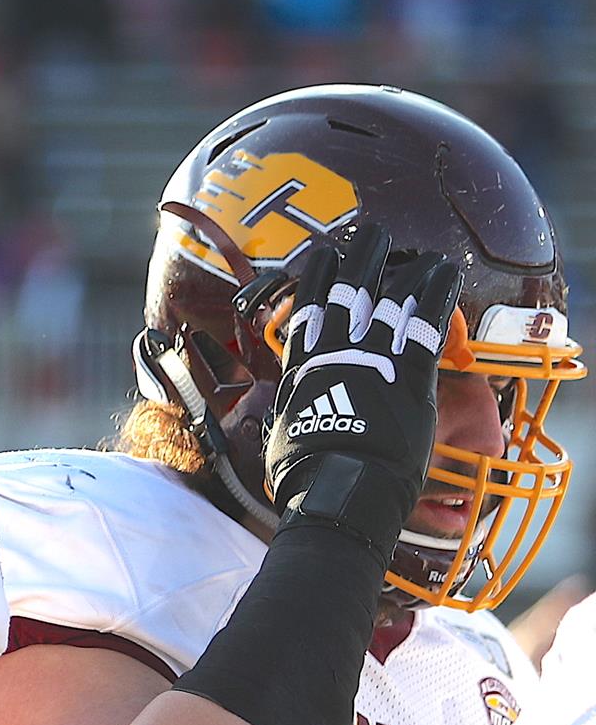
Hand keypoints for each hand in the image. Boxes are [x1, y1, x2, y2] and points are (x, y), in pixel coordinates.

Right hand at [262, 222, 460, 557]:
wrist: (340, 489)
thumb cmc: (305, 475)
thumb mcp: (283, 436)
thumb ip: (291, 413)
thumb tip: (280, 416)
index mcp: (304, 368)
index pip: (308, 309)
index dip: (317, 279)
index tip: (323, 257)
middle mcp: (338, 352)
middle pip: (349, 289)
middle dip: (360, 257)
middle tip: (369, 235)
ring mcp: (375, 358)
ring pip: (390, 297)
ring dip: (404, 268)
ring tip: (414, 252)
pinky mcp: (411, 373)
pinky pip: (427, 322)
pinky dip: (437, 295)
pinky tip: (445, 275)